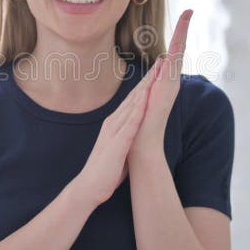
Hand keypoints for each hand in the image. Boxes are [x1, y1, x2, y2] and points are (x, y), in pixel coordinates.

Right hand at [76, 57, 162, 206]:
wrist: (88, 187)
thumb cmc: (104, 170)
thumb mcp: (118, 147)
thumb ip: (125, 137)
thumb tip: (135, 132)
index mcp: (114, 124)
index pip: (132, 100)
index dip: (145, 85)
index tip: (157, 71)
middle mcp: (113, 123)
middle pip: (133, 97)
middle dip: (148, 79)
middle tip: (161, 62)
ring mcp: (114, 132)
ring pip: (132, 105)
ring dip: (145, 89)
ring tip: (157, 74)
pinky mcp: (117, 144)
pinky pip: (129, 124)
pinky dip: (138, 110)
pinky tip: (146, 99)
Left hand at [128, 9, 192, 159]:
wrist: (143, 145)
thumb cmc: (140, 129)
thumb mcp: (142, 104)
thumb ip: (147, 91)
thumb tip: (150, 78)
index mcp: (162, 85)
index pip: (170, 59)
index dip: (174, 42)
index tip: (179, 25)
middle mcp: (169, 81)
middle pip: (178, 50)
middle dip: (183, 29)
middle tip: (189, 10)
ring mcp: (171, 82)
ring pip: (178, 51)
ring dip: (183, 31)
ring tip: (188, 12)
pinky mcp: (169, 84)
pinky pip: (174, 59)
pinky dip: (179, 43)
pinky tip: (182, 29)